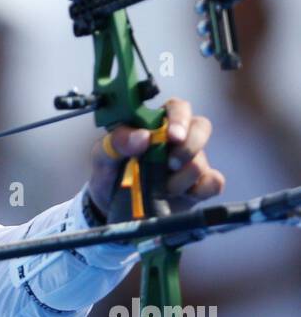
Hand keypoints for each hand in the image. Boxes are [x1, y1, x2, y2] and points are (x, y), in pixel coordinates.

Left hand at [87, 96, 225, 217]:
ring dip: (181, 178)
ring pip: (201, 161)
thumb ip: (116, 142)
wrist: (111, 209)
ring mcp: (190, 163)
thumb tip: (142, 136)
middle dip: (190, 145)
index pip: (177, 108)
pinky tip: (184, 195)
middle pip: (201, 127)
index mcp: (155, 124)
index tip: (173, 135)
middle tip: (171, 163)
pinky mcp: (198, 187)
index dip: (179, 118)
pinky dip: (202, 189)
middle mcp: (177, 140)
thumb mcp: (103, 156)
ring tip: (161, 188)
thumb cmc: (110, 173)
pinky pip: (214, 182)